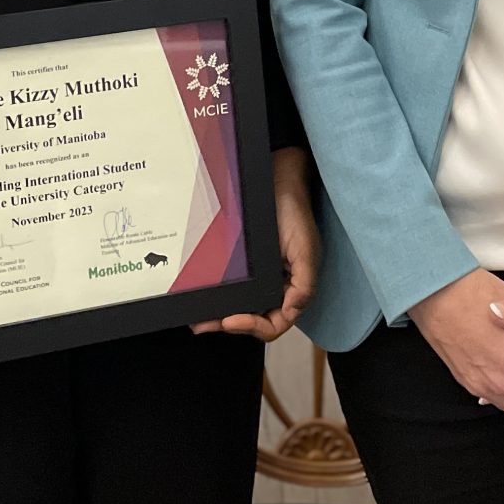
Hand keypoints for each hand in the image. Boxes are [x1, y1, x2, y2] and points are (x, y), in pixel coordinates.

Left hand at [193, 148, 319, 340]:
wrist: (278, 177)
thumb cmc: (295, 212)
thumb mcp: (306, 251)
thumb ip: (304, 286)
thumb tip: (289, 313)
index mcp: (291, 288)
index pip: (274, 323)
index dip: (253, 327)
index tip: (231, 319)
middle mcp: (272, 284)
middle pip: (251, 317)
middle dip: (227, 324)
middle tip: (204, 324)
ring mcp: (254, 273)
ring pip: (236, 303)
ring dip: (217, 313)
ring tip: (197, 316)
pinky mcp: (239, 260)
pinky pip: (226, 282)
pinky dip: (215, 291)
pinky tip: (200, 291)